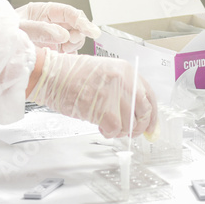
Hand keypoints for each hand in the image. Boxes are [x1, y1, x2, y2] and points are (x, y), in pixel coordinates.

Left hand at [16, 2, 100, 52]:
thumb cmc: (2, 34)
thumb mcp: (19, 28)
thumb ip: (40, 30)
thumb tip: (62, 35)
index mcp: (44, 11)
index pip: (69, 13)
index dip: (82, 21)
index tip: (92, 31)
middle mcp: (51, 24)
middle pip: (76, 26)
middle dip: (78, 34)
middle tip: (69, 44)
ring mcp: (53, 39)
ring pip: (75, 40)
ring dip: (72, 46)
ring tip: (60, 51)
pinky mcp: (54, 53)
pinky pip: (69, 55)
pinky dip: (69, 58)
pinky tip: (61, 59)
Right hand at [28, 49, 157, 137]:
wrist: (52, 74)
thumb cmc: (72, 75)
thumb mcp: (105, 73)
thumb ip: (123, 90)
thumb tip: (136, 114)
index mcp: (127, 70)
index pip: (150, 96)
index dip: (152, 116)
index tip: (151, 127)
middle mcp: (124, 81)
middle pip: (143, 112)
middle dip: (139, 127)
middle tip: (132, 133)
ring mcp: (114, 95)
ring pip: (129, 124)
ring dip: (119, 131)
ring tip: (108, 126)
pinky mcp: (103, 109)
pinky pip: (115, 129)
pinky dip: (109, 133)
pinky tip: (100, 127)